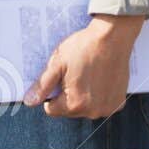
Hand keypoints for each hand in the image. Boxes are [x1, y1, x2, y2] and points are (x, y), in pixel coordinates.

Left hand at [23, 13, 144, 117]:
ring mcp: (108, 108)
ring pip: (86, 108)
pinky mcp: (119, 103)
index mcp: (75, 104)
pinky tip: (100, 78)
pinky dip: (99, 95)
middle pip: (69, 110)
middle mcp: (93, 112)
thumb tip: (29, 101)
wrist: (112, 37)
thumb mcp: (58, 63)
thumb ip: (43, 85)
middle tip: (74, 73)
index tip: (59, 78)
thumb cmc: (83, 48)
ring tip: (88, 74)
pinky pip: (102, 104)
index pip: (52, 109)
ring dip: (84, 96)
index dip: (51, 94)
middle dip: (67, 95)